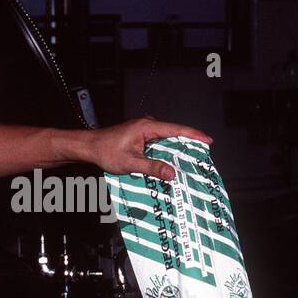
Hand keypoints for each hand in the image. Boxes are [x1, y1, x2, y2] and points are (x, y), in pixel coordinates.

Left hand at [85, 115, 212, 180]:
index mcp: (147, 126)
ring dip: (177, 149)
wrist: (89, 147)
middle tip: (203, 156)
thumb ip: (152, 167)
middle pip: (174, 134)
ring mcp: (144, 130)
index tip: (208, 140)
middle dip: (189, 144)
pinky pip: (158, 143)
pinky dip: (166, 152)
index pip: (176, 129)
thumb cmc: (106, 152)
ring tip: (191, 161)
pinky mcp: (140, 137)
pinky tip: (171, 163)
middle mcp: (147, 125)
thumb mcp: (130, 163)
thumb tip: (171, 173)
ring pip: (166, 139)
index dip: (194, 135)